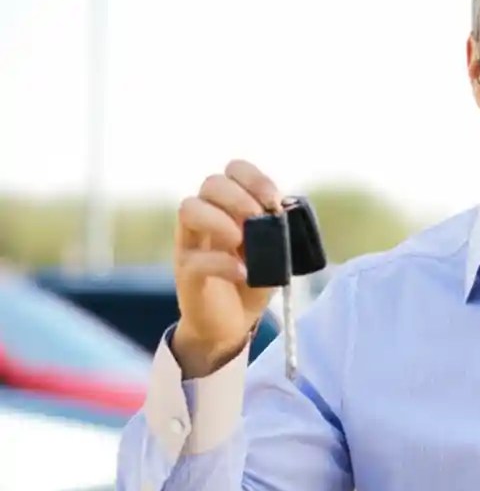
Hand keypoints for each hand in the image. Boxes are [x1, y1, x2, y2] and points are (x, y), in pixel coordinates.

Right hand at [171, 160, 280, 376]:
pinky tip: (243, 272)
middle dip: (239, 196)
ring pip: (189, 208)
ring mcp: (192, 243)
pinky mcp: (186, 273)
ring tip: (242, 240)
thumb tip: (283, 209)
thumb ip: (278, 228)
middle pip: (211, 183)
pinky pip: (196, 259)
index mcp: (229, 205)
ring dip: (219, 219)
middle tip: (258, 218)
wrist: (234, 320)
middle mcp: (206, 217)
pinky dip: (222, 263)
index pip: (233, 170)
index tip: (273, 200)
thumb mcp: (275, 249)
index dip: (253, 178)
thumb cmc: (255, 277)